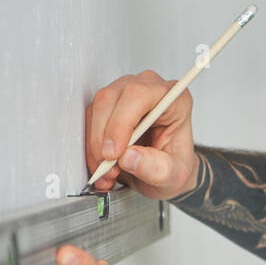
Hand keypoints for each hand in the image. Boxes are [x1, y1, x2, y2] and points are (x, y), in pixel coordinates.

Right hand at [85, 70, 198, 198]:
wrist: (166, 171)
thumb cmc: (175, 165)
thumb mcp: (174, 174)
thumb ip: (155, 167)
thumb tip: (128, 157)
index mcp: (173, 100)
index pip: (138, 95)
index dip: (120, 123)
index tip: (114, 154)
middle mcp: (148, 90)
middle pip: (110, 99)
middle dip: (102, 138)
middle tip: (108, 167)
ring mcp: (126, 94)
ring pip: (96, 110)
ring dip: (95, 146)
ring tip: (109, 172)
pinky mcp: (109, 106)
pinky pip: (90, 122)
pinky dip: (91, 147)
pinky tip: (103, 165)